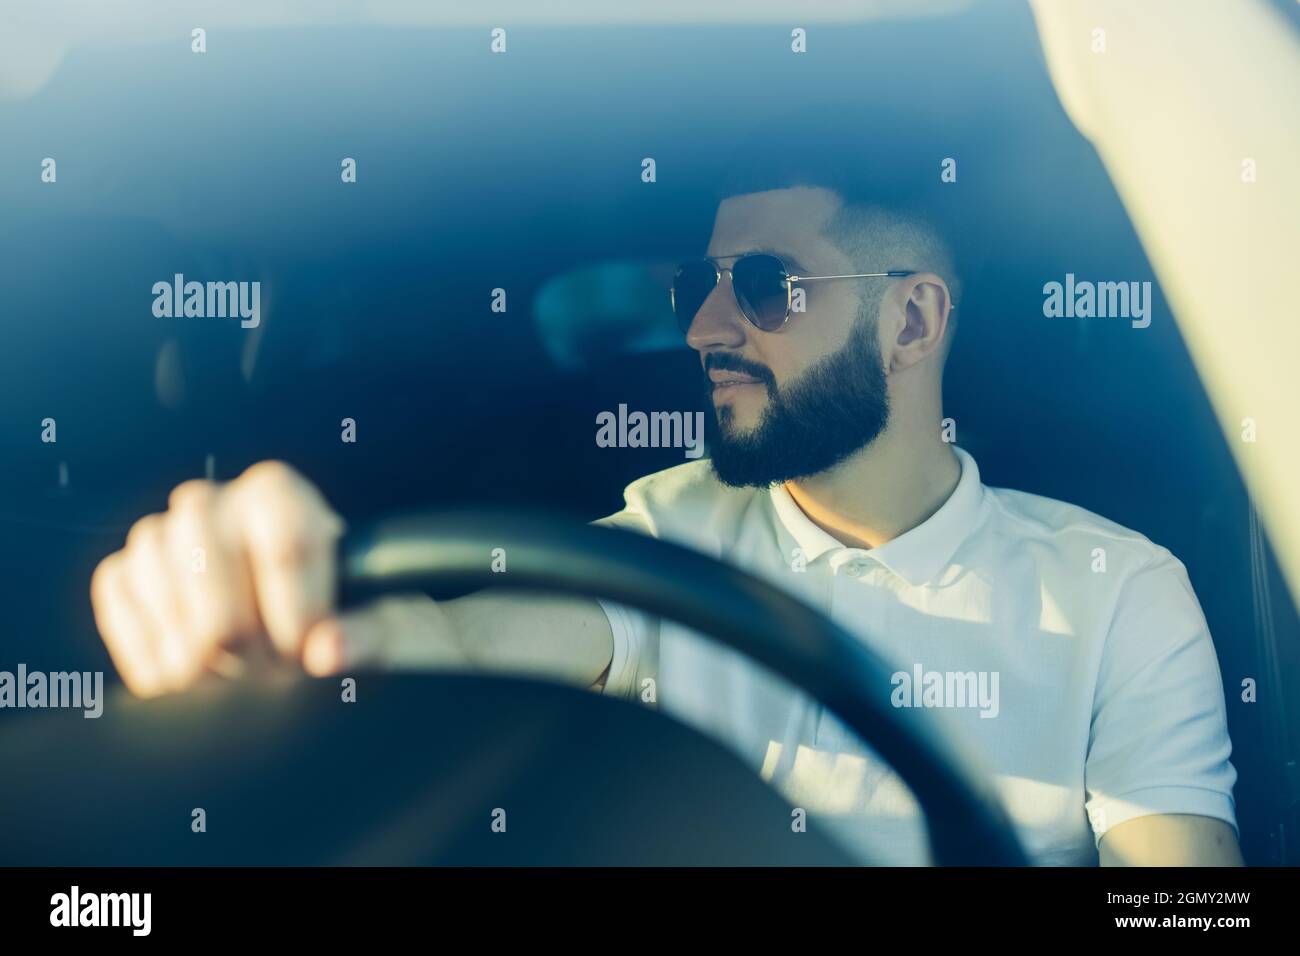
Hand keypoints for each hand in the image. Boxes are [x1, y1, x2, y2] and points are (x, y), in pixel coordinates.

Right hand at [90, 461, 466, 696]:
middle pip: (208, 564)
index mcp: (281, 495)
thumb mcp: (399, 625)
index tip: (308, 654)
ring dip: (198, 654)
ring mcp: (161, 535)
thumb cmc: (360, 619)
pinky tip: (195, 676)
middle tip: (271, 673)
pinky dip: (154, 655)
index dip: (297, 610)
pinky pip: (118, 606)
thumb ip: (379, 634)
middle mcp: (215, 500)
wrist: (304, 631)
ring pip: (160, 588)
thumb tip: (326, 651)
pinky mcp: (124, 575)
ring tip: (239, 674)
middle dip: (242, 637)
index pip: (284, 542)